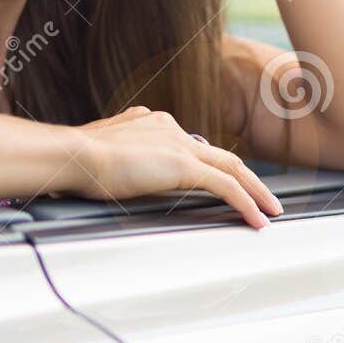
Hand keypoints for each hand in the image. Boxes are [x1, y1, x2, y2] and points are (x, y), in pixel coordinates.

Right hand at [69, 105, 281, 228]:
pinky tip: (256, 220)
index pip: (192, 146)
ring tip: (270, 211)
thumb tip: (113, 168)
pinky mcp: (182, 165)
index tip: (222, 181)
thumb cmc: (77, 160)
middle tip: (265, 197)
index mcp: (152, 122)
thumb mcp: (102, 153)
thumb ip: (119, 155)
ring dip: (256, 191)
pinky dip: (246, 203)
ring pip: (232, 168)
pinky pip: (226, 186)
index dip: (211, 165)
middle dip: (247, 178)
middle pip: (220, 155)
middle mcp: (170, 127)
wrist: (73, 155)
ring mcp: (178, 144)